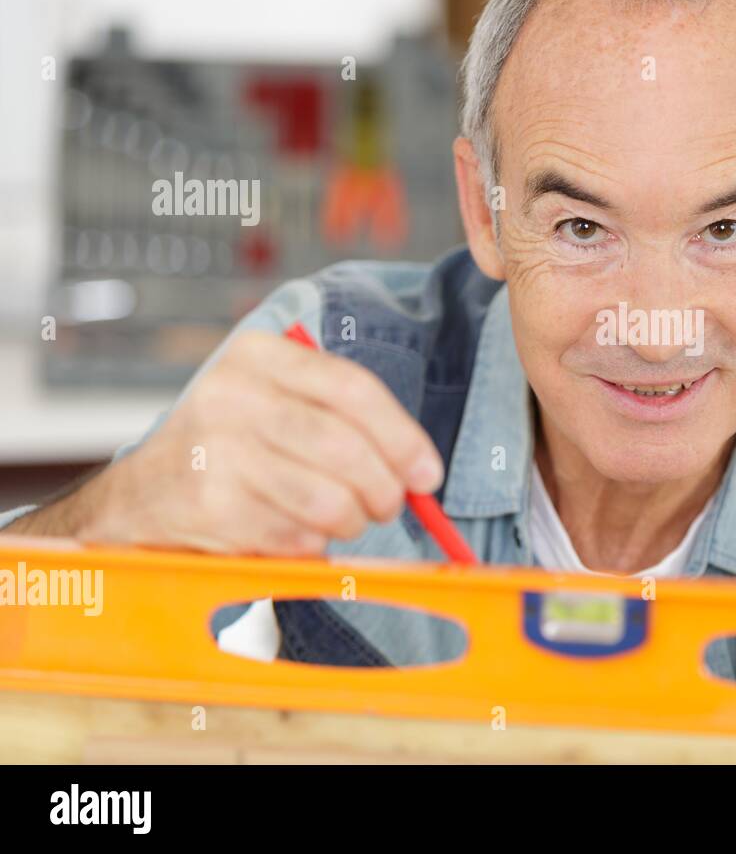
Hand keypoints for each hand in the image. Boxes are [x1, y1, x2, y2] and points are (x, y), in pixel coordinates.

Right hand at [15, 330, 441, 556]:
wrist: (143, 495)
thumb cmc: (231, 447)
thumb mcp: (276, 402)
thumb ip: (344, 417)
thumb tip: (420, 467)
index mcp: (259, 355)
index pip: (353, 388)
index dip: (403, 436)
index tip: (428, 473)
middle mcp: (231, 394)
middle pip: (345, 446)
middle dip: (385, 486)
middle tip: (392, 504)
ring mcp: (215, 451)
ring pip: (327, 498)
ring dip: (352, 520)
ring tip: (348, 519)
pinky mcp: (209, 506)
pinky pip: (296, 535)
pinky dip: (313, 543)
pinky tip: (300, 532)